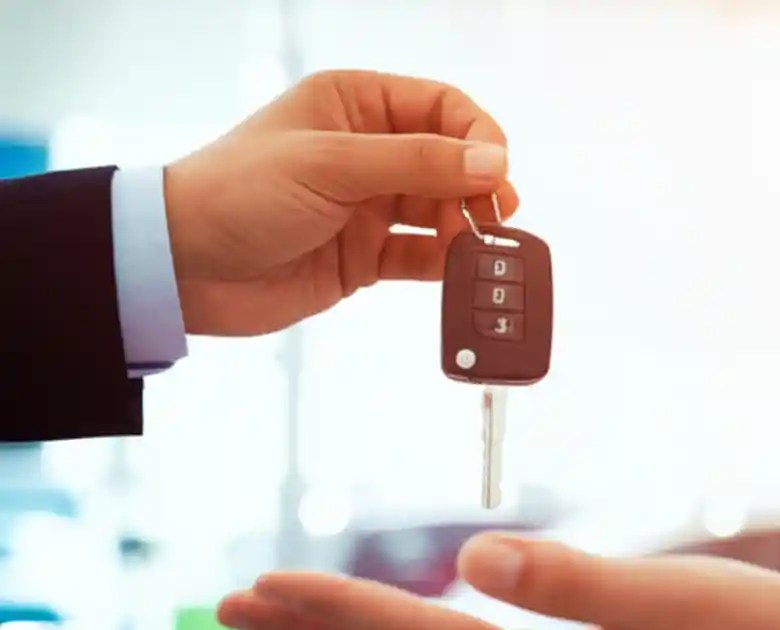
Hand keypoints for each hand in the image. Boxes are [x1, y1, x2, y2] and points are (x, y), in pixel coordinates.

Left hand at [164, 69, 517, 334]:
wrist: (179, 268)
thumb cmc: (236, 193)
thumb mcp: (331, 164)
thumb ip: (416, 163)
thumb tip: (491, 161)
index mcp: (355, 105)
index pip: (441, 107)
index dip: (476, 135)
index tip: (496, 170)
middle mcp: (366, 151)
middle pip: (450, 162)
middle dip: (478, 187)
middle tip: (496, 216)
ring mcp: (366, 206)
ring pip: (440, 211)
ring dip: (466, 228)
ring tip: (481, 248)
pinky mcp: (363, 256)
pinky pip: (420, 256)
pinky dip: (444, 265)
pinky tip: (457, 272)